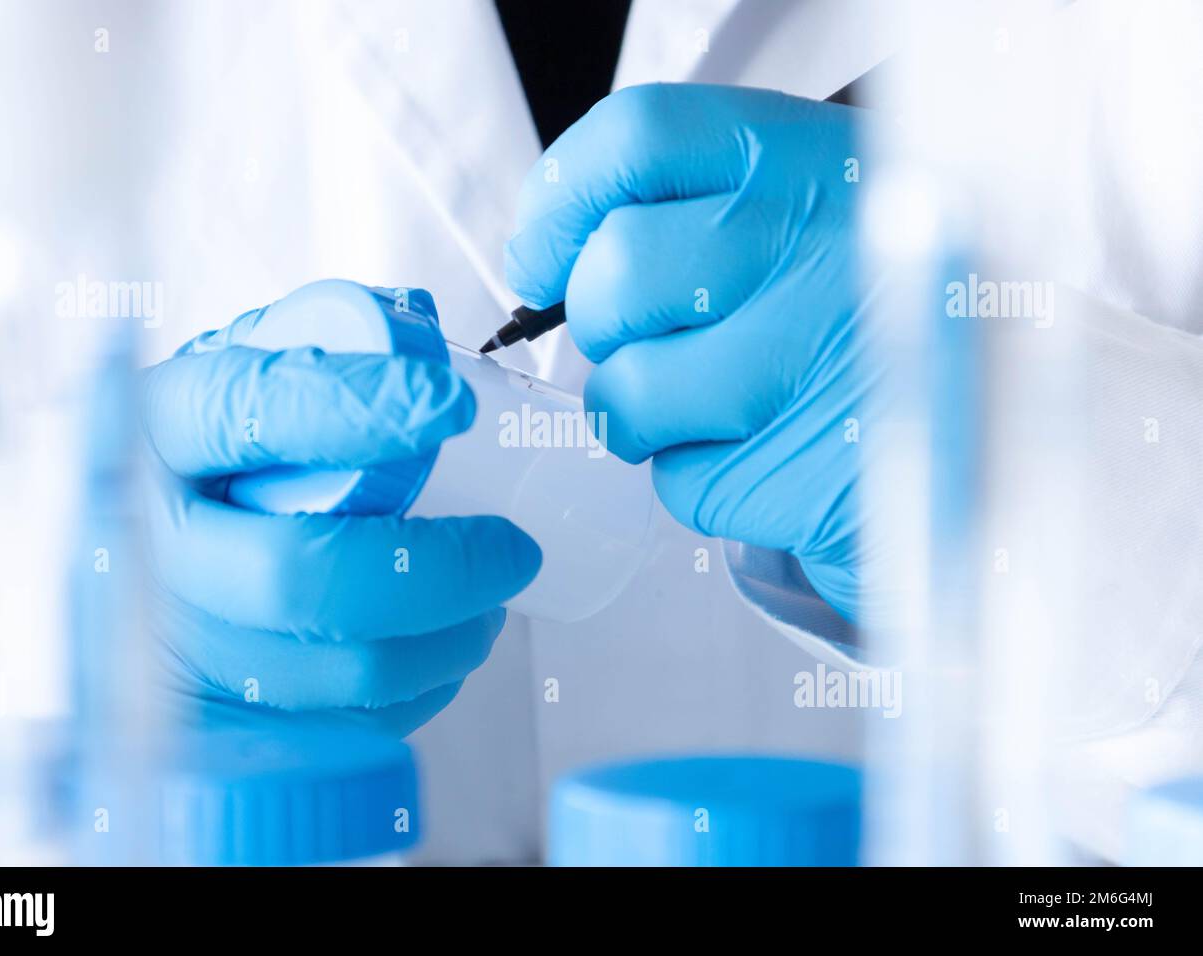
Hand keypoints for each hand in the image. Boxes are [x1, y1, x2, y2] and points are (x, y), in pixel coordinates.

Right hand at [140, 287, 541, 735]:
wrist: (129, 551)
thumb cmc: (209, 456)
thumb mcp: (235, 379)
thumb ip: (312, 351)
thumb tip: (421, 337)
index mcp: (163, 432)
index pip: (256, 413)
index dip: (358, 410)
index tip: (450, 405)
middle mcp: (155, 545)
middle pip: (303, 577)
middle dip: (438, 569)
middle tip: (513, 548)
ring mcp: (181, 641)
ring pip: (336, 668)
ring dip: (446, 641)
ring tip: (490, 605)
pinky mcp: (217, 715)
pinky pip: (341, 724)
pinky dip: (415, 690)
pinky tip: (437, 649)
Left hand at [505, 83, 872, 620]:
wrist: (1020, 436)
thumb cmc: (892, 318)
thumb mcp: (827, 214)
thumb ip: (707, 207)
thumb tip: (557, 252)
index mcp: (811, 164)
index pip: (637, 141)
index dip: (560, 201)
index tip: (540, 255)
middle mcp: (811, 250)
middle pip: (613, 278)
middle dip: (605, 327)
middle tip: (651, 342)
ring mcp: (807, 367)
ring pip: (626, 396)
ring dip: (643, 414)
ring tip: (722, 405)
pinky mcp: (799, 474)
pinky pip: (676, 480)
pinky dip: (701, 477)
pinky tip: (769, 453)